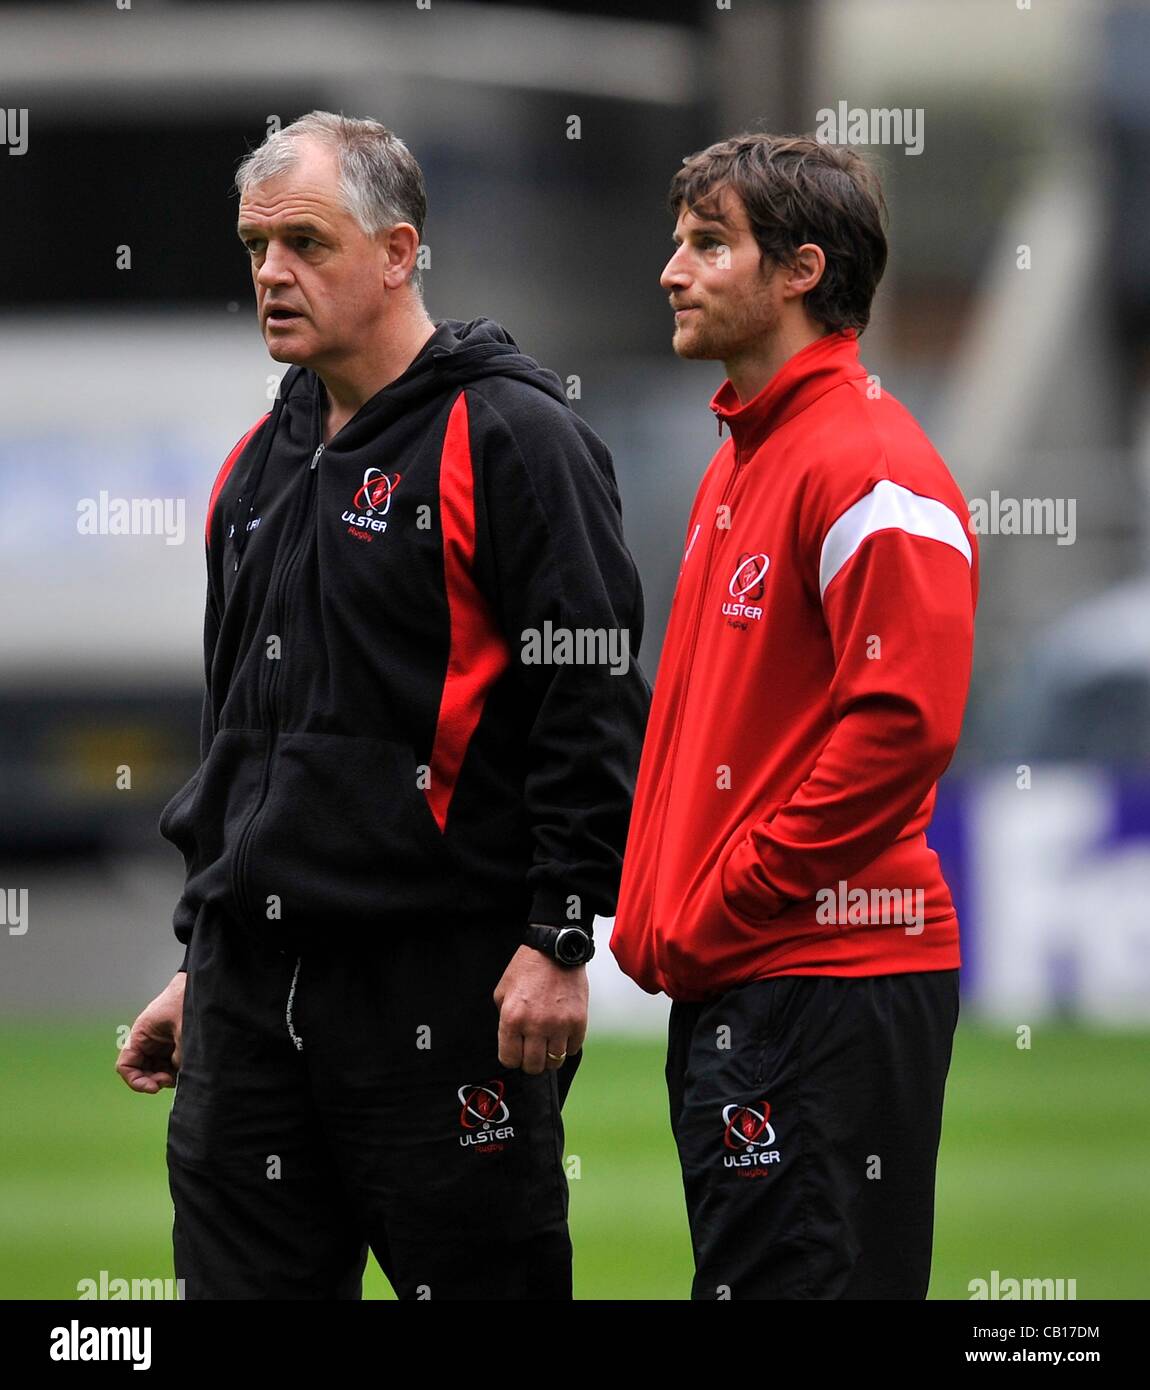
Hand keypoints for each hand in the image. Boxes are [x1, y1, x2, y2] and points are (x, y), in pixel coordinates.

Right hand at [115, 973, 185, 1093]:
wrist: (201, 984)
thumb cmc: (187, 1001)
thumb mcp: (183, 1031)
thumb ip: (179, 1056)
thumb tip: (177, 1076)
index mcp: (141, 1034)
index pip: (126, 1065)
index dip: (136, 1081)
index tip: (154, 1087)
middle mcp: (147, 1041)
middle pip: (141, 1071)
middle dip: (153, 1080)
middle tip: (169, 1081)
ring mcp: (160, 1043)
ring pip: (156, 1069)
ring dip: (165, 1076)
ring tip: (180, 1074)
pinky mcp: (174, 1044)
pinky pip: (169, 1063)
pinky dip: (175, 1070)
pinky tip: (186, 1068)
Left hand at [494, 942, 587, 1074]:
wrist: (555, 950)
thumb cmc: (526, 969)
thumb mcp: (502, 992)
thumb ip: (504, 1020)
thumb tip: (512, 1043)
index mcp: (512, 1018)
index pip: (509, 1060)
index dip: (512, 1058)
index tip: (516, 1051)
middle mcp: (535, 1025)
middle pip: (533, 1066)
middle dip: (530, 1062)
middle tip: (533, 1051)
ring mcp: (559, 1025)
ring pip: (554, 1061)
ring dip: (550, 1056)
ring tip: (549, 1043)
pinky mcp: (578, 1021)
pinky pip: (573, 1049)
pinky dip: (567, 1046)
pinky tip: (562, 1034)